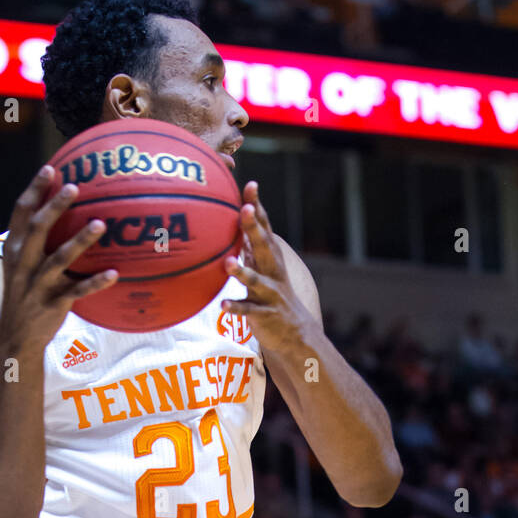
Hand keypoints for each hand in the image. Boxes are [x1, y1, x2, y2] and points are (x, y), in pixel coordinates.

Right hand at [0, 166, 118, 351]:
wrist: (15, 337)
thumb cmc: (25, 295)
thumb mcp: (20, 266)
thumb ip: (33, 243)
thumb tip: (56, 215)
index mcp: (14, 250)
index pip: (20, 213)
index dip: (34, 190)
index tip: (50, 169)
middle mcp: (24, 264)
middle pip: (38, 229)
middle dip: (55, 207)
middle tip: (74, 187)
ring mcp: (38, 285)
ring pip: (60, 259)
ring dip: (80, 241)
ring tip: (100, 224)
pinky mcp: (54, 304)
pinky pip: (78, 291)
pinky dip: (96, 283)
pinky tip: (115, 273)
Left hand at [220, 182, 312, 355]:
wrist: (295, 332)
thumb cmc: (272, 294)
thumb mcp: (263, 267)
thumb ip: (250, 245)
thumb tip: (235, 219)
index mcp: (271, 257)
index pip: (265, 227)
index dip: (257, 206)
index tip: (250, 185)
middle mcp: (273, 271)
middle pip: (264, 246)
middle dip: (255, 228)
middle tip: (245, 210)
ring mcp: (269, 293)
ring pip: (255, 280)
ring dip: (242, 271)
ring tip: (227, 263)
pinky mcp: (264, 314)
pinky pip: (248, 310)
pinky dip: (236, 308)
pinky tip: (222, 305)